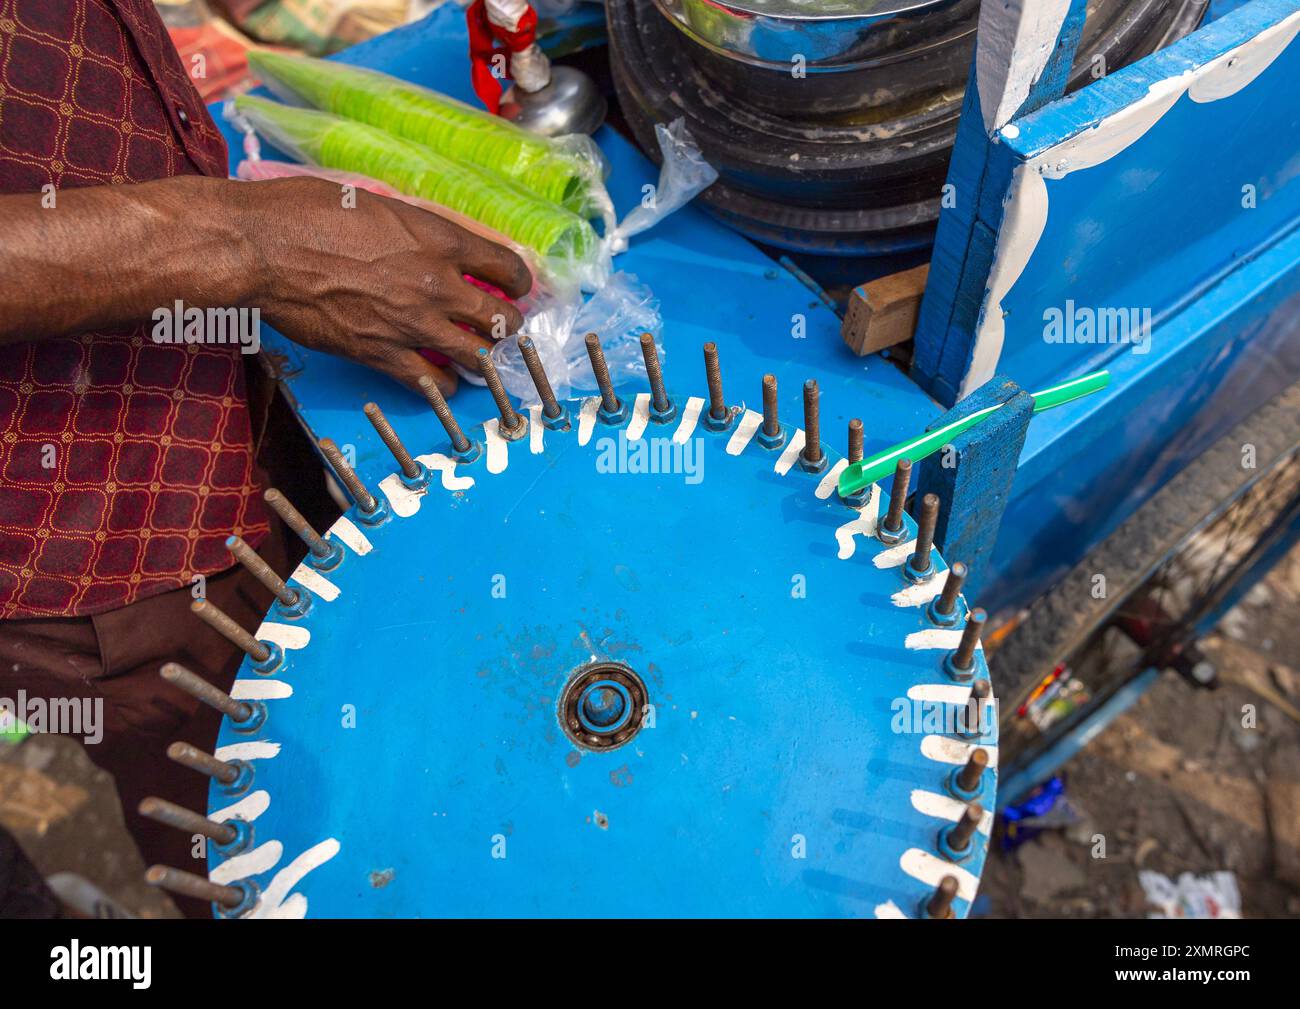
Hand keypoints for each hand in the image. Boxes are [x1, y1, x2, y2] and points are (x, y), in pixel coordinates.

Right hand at [245, 176, 531, 394]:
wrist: (263, 249)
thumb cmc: (308, 213)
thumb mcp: (376, 204)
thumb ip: (413, 229)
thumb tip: (428, 242)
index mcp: (438, 239)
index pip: (506, 266)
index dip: (520, 280)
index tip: (517, 286)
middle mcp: (436, 284)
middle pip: (501, 318)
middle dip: (509, 324)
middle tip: (504, 324)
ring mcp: (412, 325)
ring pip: (477, 356)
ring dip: (483, 357)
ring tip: (480, 355)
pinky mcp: (383, 355)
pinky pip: (433, 384)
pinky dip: (444, 385)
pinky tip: (443, 380)